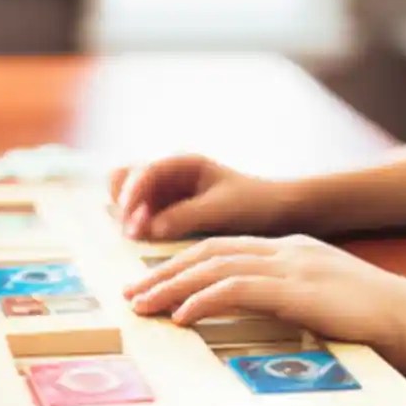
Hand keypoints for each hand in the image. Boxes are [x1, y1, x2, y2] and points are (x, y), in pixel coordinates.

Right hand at [111, 155, 298, 240]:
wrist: (280, 214)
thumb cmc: (256, 205)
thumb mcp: (222, 210)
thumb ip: (184, 216)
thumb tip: (147, 229)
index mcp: (184, 163)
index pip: (144, 172)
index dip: (133, 197)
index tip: (132, 226)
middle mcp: (170, 174)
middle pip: (124, 177)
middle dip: (124, 203)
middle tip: (134, 233)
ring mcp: (166, 192)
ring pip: (128, 196)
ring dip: (128, 215)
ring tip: (140, 237)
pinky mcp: (167, 212)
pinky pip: (140, 215)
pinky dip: (137, 226)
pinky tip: (147, 241)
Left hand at [123, 235, 405, 373]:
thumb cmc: (381, 321)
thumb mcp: (325, 300)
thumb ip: (289, 299)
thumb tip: (255, 318)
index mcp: (291, 250)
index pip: (223, 249)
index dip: (183, 264)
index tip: (152, 283)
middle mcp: (286, 250)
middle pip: (209, 252)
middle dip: (165, 271)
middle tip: (132, 294)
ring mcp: (294, 266)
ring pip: (215, 267)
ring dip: (172, 286)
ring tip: (143, 306)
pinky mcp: (300, 289)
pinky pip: (239, 289)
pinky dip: (205, 300)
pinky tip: (182, 315)